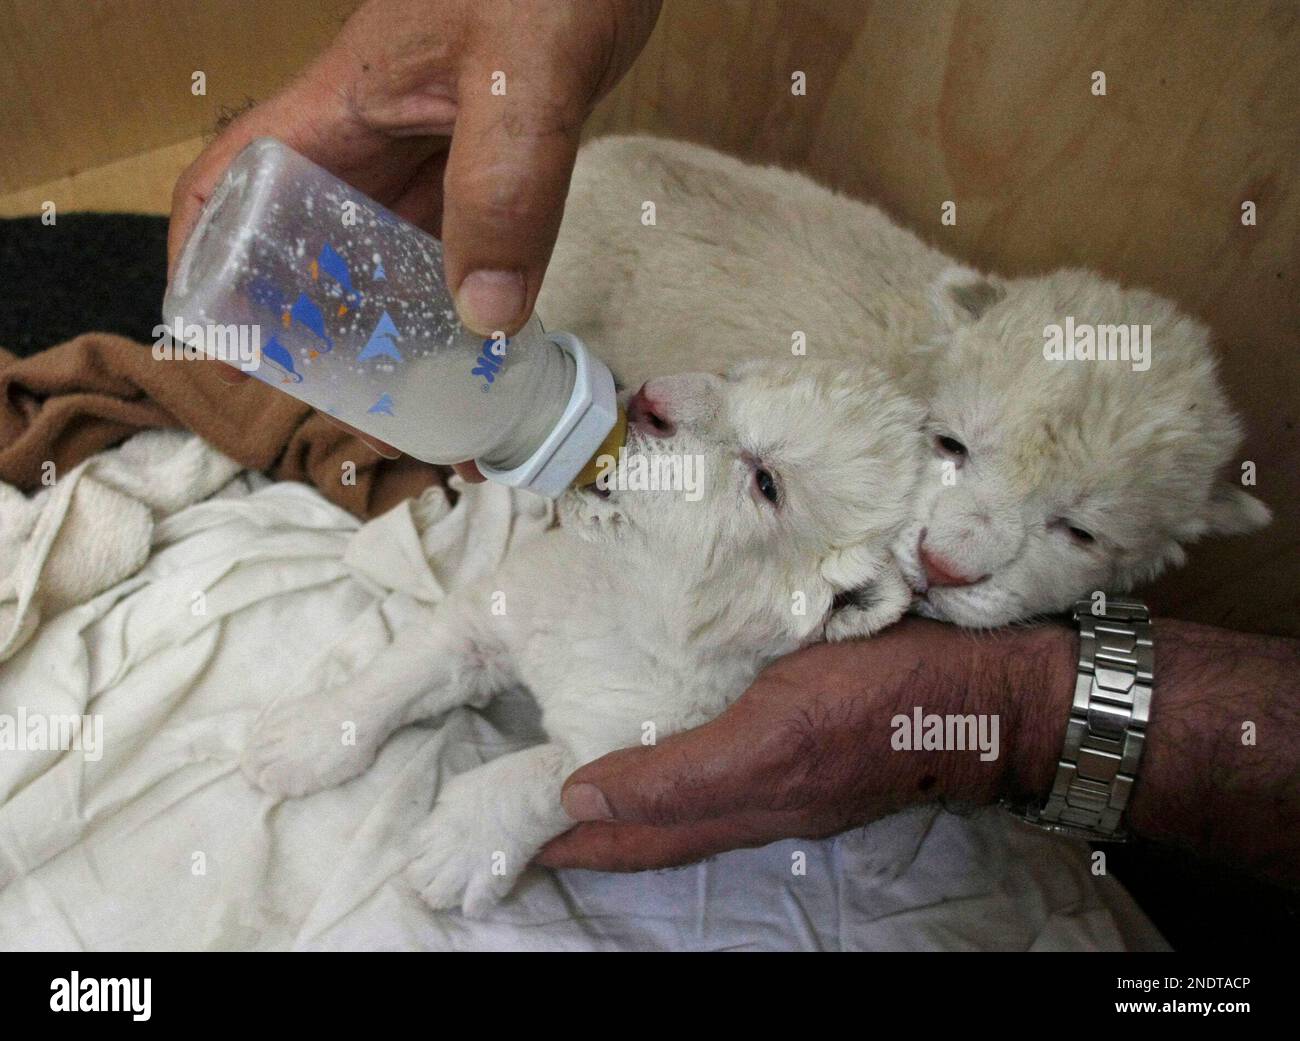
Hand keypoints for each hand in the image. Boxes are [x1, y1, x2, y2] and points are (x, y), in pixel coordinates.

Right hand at [169, 0, 660, 476]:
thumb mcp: (525, 73)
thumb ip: (504, 186)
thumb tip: (485, 316)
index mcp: (342, 106)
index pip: (229, 185)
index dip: (207, 265)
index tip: (219, 345)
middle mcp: (374, 133)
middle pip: (307, 237)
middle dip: (310, 320)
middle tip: (342, 400)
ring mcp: (431, 143)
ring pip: (385, 245)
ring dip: (391, 316)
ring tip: (410, 393)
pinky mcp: (488, 152)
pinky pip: (459, 236)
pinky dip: (463, 289)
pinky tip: (482, 337)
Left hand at [537, 618, 1073, 870]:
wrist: (990, 694)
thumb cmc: (883, 703)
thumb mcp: (773, 733)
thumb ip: (681, 772)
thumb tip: (581, 794)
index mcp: (739, 798)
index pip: (632, 832)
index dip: (571, 837)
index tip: (510, 833)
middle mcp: (756, 795)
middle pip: (656, 824)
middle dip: (592, 824)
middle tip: (530, 810)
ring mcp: (786, 770)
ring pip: (688, 796)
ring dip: (632, 793)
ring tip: (580, 777)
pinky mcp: (808, 735)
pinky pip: (725, 760)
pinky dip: (680, 759)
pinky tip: (669, 729)